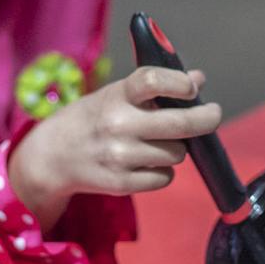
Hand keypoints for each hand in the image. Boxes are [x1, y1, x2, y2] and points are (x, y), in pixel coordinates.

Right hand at [8, 67, 222, 223]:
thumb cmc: (93, 118)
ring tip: (157, 141)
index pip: (154, 81)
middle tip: (213, 114)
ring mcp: (119, 157)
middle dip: (206, 118)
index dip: (181, 83)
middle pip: (181, 124)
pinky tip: (146, 161)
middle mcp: (118, 125)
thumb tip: (199, 80)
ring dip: (176, 147)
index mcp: (117, 96)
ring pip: (177, 152)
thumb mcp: (116, 94)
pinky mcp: (121, 184)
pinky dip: (163, 170)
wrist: (52, 156)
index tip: (193, 87)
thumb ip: (156, 87)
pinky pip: (165, 177)